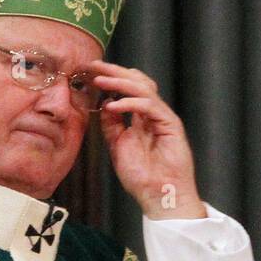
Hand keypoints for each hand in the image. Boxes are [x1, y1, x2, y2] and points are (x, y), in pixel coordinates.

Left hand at [89, 60, 206, 219]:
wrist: (158, 195)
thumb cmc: (141, 176)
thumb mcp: (118, 147)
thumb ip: (112, 126)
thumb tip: (104, 105)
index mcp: (141, 118)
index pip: (128, 90)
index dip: (111, 78)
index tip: (90, 72)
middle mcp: (153, 115)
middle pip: (137, 83)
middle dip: (115, 72)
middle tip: (94, 66)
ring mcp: (163, 118)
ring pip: (144, 90)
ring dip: (120, 83)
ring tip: (100, 80)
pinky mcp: (171, 125)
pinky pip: (150, 106)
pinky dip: (131, 103)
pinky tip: (114, 105)